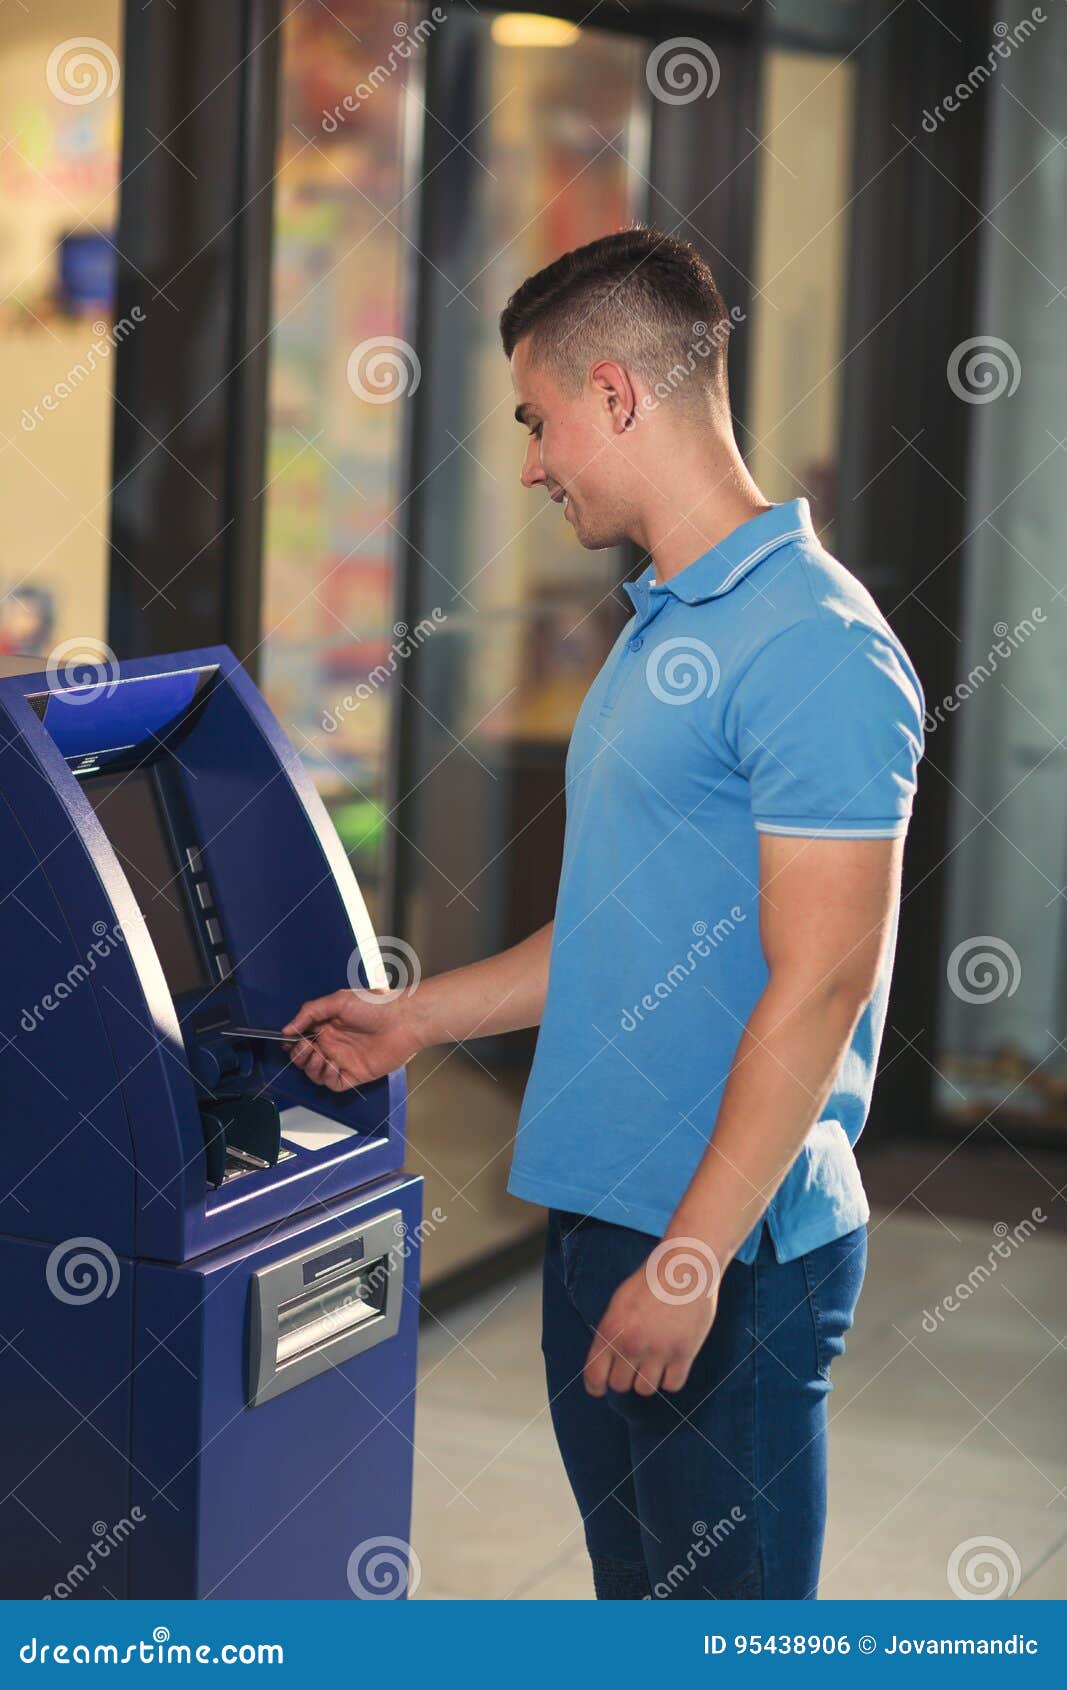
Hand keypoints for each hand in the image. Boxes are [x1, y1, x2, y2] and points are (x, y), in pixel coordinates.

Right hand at [282, 987, 423, 1091]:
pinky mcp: (356, 1074)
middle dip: (299, 1055)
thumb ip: (310, 1012)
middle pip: (305, 1058)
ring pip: (316, 1073)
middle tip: (305, 1047)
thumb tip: (287, 1028)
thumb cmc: (377, 1005)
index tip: (288, 1040)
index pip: (301, 1039)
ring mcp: (344, 1059)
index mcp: (328, 1025)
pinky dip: (328, 1077)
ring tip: (318, 1054)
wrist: (404, 1019)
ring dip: (311, 1067)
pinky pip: (334, 1083)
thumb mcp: (338, 1000)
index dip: (292, 1042)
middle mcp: (334, 1044)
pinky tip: (332, 1064)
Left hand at [583, 1240, 721, 1396]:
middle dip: (625, 1377)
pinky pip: (672, 1385)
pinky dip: (671, 1378)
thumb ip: (612, 1333)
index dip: (596, 1386)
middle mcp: (631, 1344)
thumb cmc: (652, 1280)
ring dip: (648, 1378)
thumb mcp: (619, 1302)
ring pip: (645, 1389)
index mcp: (610, 1330)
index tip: (600, 1388)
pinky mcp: (684, 1353)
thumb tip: (608, 1362)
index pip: (594, 1376)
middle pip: (620, 1385)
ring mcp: (658, 1351)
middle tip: (634, 1364)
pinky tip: (672, 1362)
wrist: (686, 1266)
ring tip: (654, 1360)